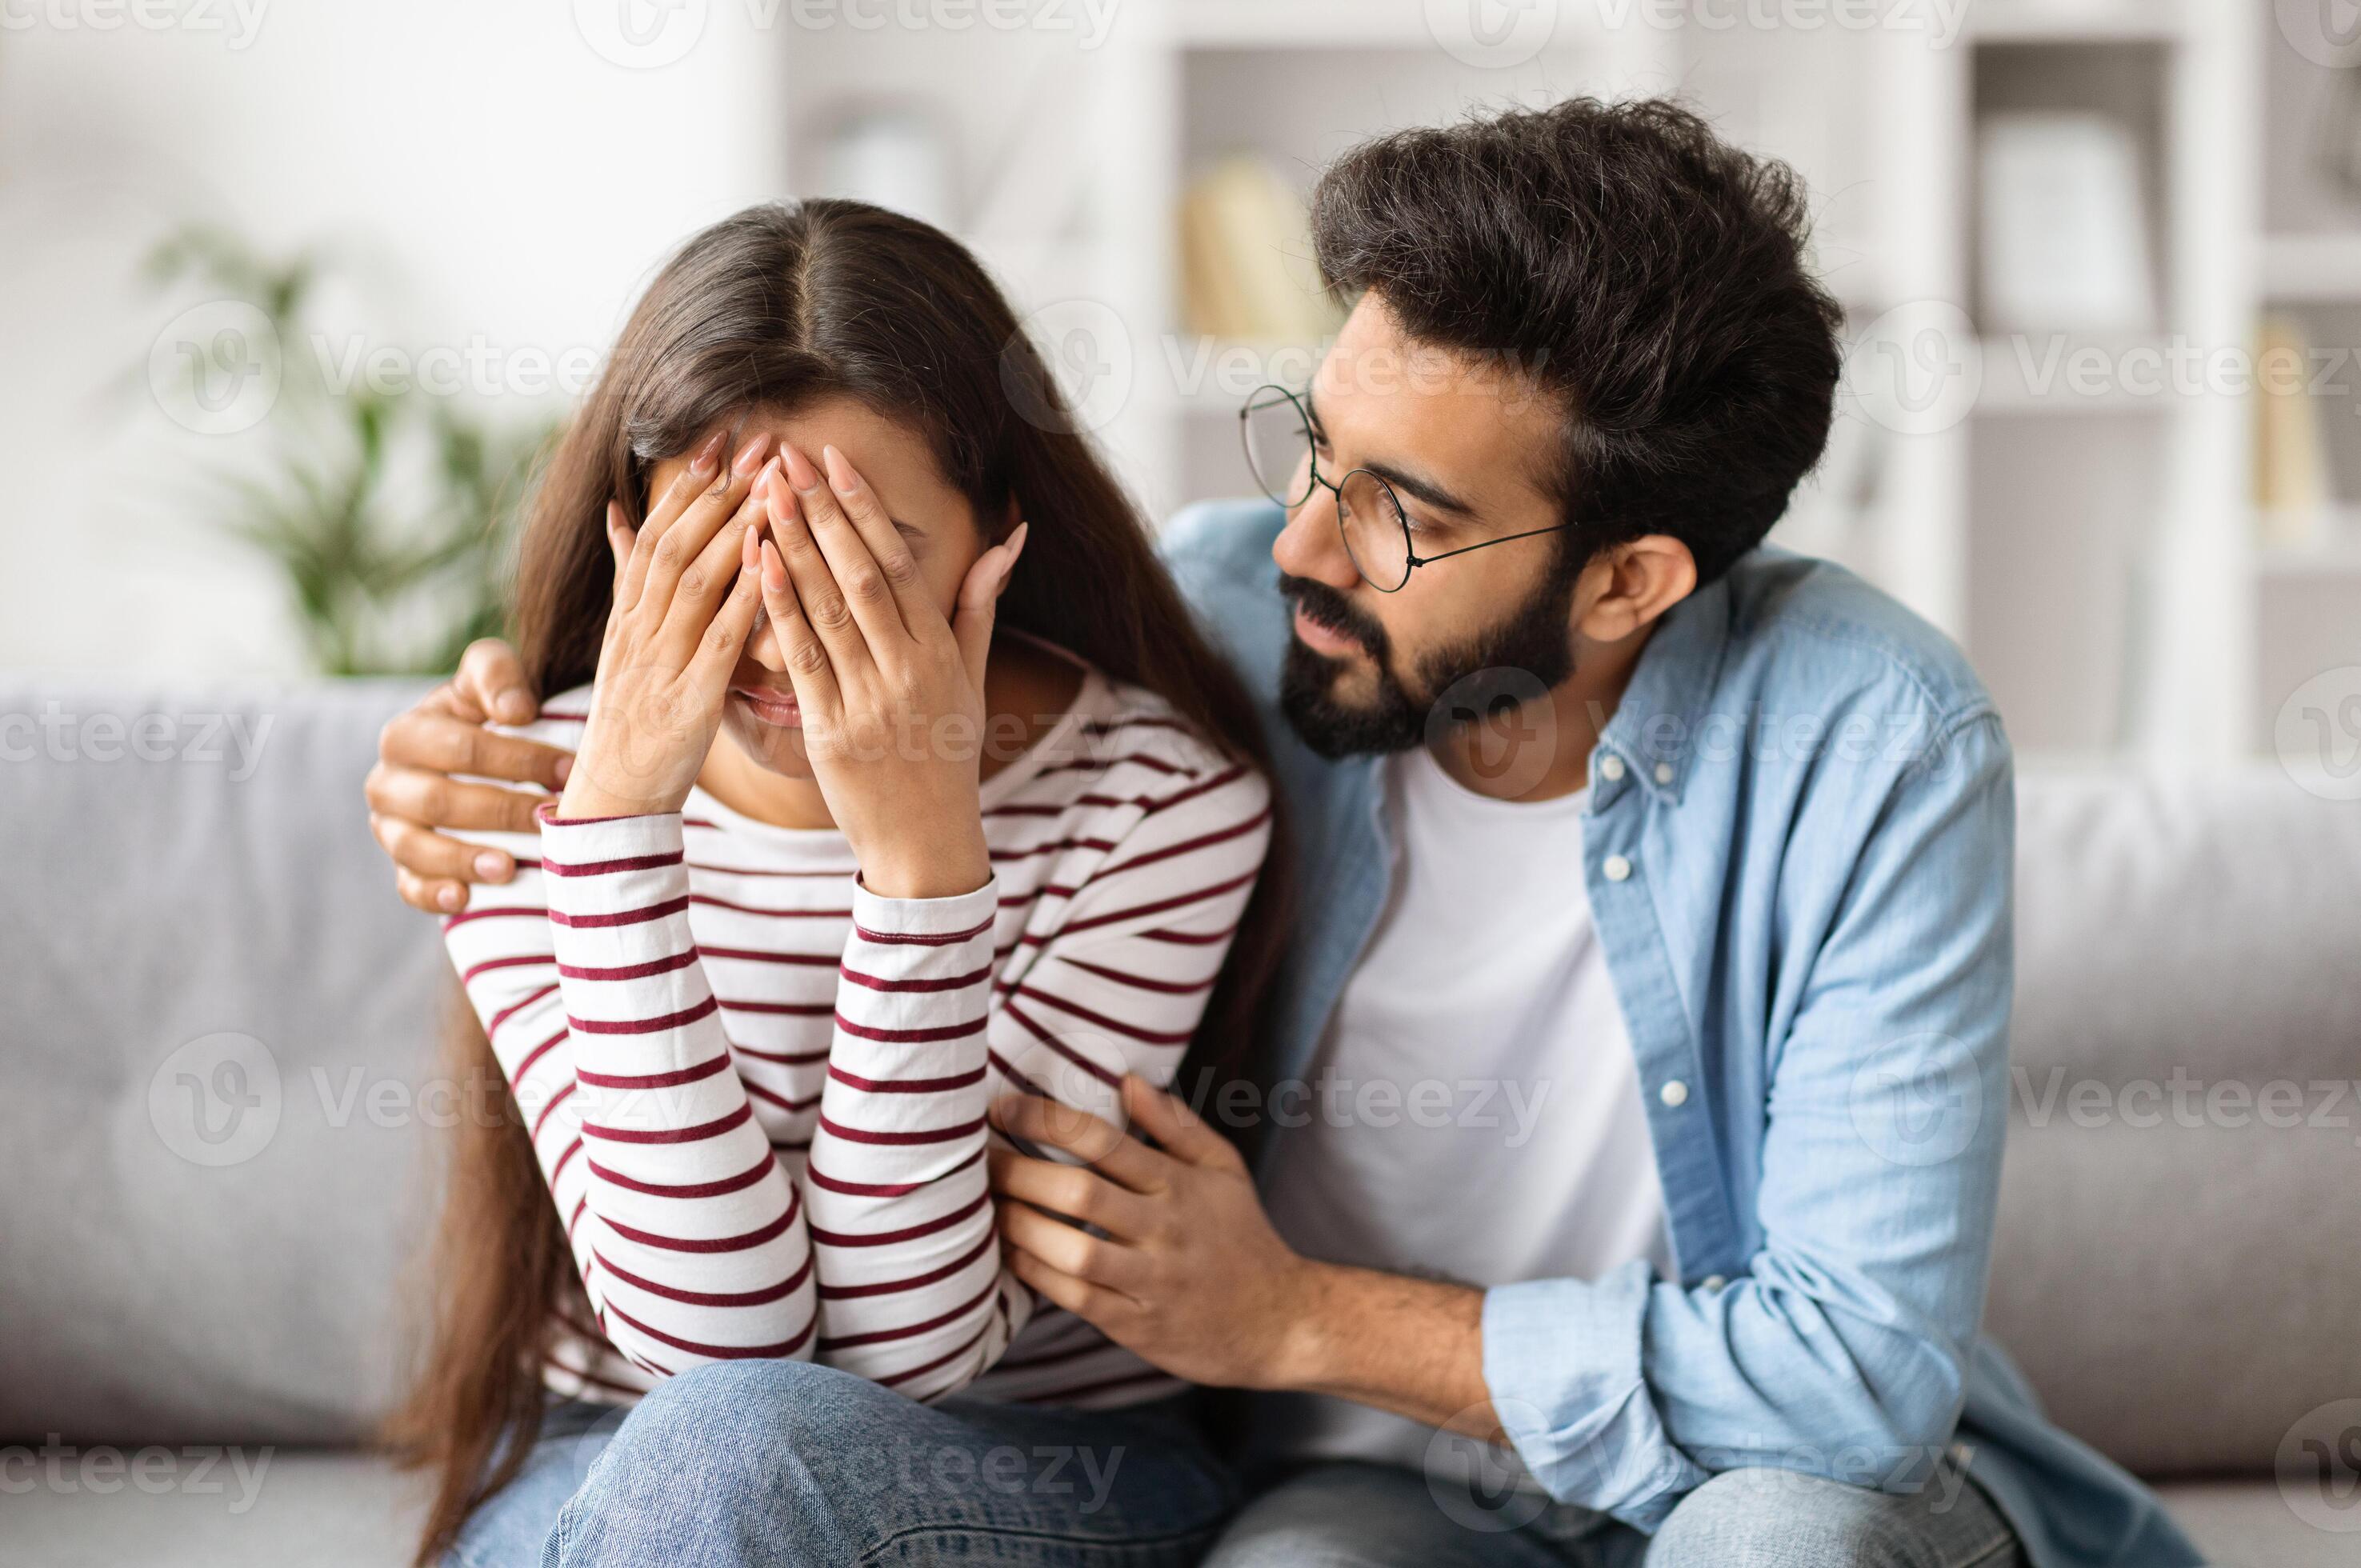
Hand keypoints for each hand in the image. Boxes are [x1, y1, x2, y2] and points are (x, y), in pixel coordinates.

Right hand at [366, 639, 570, 911]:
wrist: (474, 754)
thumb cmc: (486, 710)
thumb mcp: (489, 677)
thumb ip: (496, 676)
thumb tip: (517, 710)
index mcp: (406, 735)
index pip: (460, 749)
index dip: (517, 758)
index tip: (568, 770)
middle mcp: (388, 783)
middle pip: (436, 801)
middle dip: (498, 811)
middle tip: (549, 819)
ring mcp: (391, 828)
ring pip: (415, 848)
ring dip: (463, 859)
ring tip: (509, 867)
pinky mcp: (403, 866)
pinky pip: (409, 886)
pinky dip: (433, 894)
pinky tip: (464, 899)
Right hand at [560, 429, 774, 818]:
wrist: (614, 798)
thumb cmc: (634, 718)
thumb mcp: (625, 642)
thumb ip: (629, 580)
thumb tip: (617, 513)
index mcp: (628, 614)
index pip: (657, 533)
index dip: (690, 484)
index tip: (723, 437)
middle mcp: (639, 628)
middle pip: (677, 543)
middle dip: (720, 490)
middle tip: (761, 443)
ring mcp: (659, 661)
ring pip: (695, 580)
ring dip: (735, 527)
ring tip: (773, 484)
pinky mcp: (686, 700)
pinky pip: (716, 639)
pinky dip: (743, 597)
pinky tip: (771, 562)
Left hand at [754, 441, 1024, 900]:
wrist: (926, 842)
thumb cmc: (947, 756)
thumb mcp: (970, 680)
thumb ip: (978, 606)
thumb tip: (1012, 537)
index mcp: (940, 654)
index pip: (899, 565)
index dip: (864, 508)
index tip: (835, 459)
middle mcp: (908, 672)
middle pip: (860, 576)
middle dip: (821, 512)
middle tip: (787, 458)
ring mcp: (869, 702)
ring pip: (827, 610)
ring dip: (792, 548)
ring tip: (763, 495)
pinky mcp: (831, 733)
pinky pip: (801, 661)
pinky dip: (778, 610)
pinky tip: (757, 565)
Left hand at [988, 1076, 1319, 1390]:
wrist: (1279, 1322)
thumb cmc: (1241, 1236)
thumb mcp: (1224, 1169)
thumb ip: (1175, 1125)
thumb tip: (1127, 1079)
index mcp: (1181, 1183)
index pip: (1104, 1140)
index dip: (1046, 1120)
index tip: (1003, 1108)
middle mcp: (1166, 1229)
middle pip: (1081, 1193)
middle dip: (1019, 1172)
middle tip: (979, 1159)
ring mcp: (1152, 1280)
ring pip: (1075, 1251)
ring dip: (1021, 1226)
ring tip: (987, 1207)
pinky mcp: (1139, 1325)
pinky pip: (1078, 1300)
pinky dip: (1037, 1275)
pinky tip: (1011, 1254)